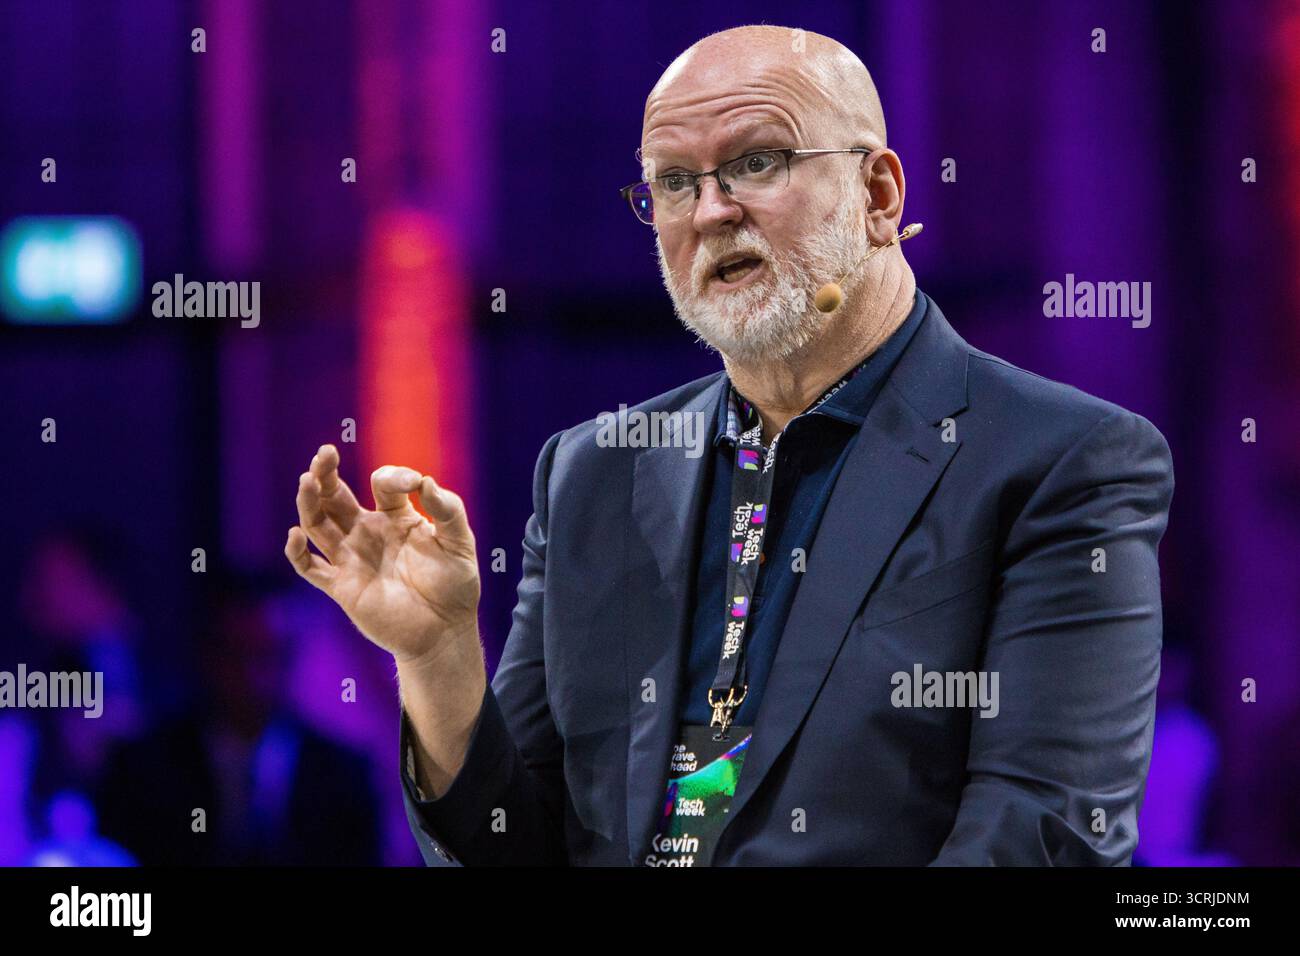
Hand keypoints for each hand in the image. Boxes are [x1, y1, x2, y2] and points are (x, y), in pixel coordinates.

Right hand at [285, 444, 480, 664]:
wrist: (445, 631)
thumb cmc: (455, 585)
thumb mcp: (460, 541)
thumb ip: (448, 509)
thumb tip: (425, 481)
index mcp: (397, 516)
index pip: (383, 483)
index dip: (395, 477)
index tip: (414, 484)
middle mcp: (369, 532)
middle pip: (337, 496)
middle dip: (327, 473)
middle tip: (324, 454)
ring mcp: (353, 558)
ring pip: (318, 524)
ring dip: (309, 501)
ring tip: (307, 479)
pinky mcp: (343, 586)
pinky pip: (310, 567)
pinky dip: (298, 552)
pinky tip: (296, 534)